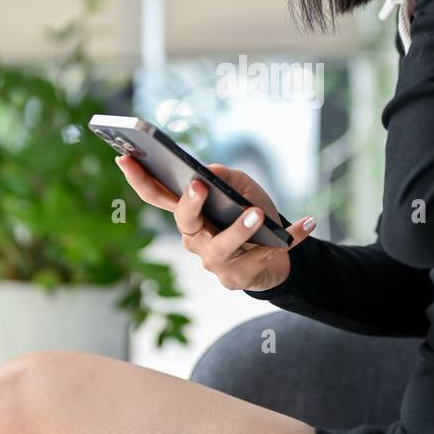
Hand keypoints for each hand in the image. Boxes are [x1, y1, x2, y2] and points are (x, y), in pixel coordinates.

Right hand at [115, 154, 315, 292]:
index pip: (157, 196)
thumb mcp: (239, 187)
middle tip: (200, 187)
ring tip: (258, 214)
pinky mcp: (240, 278)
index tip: (125, 156)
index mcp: (189, 215)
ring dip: (241, 229)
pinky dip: (290, 237)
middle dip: (191, 205)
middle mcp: (195, 240)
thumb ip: (223, 176)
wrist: (276, 249)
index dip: (138, 178)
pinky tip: (308, 222)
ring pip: (223, 247)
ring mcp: (215, 262)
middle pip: (186, 223)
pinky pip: (266, 256)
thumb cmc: (248, 212)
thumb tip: (210, 173)